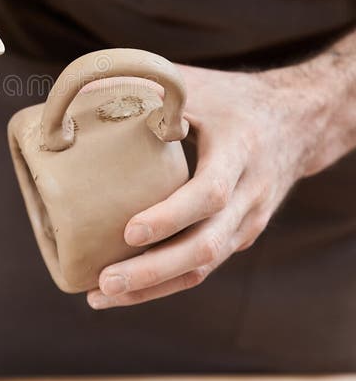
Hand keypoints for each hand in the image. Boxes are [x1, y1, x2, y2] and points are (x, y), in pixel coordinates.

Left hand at [87, 63, 321, 309]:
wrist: (297, 124)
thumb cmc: (234, 100)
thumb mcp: (199, 85)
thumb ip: (148, 87)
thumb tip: (83, 89)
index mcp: (239, 152)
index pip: (208, 194)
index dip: (170, 216)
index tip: (129, 230)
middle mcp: (248, 195)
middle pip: (206, 246)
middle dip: (154, 270)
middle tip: (105, 280)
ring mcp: (246, 222)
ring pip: (203, 267)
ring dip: (152, 287)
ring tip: (101, 294)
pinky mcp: (237, 236)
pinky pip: (201, 267)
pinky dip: (163, 282)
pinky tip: (123, 291)